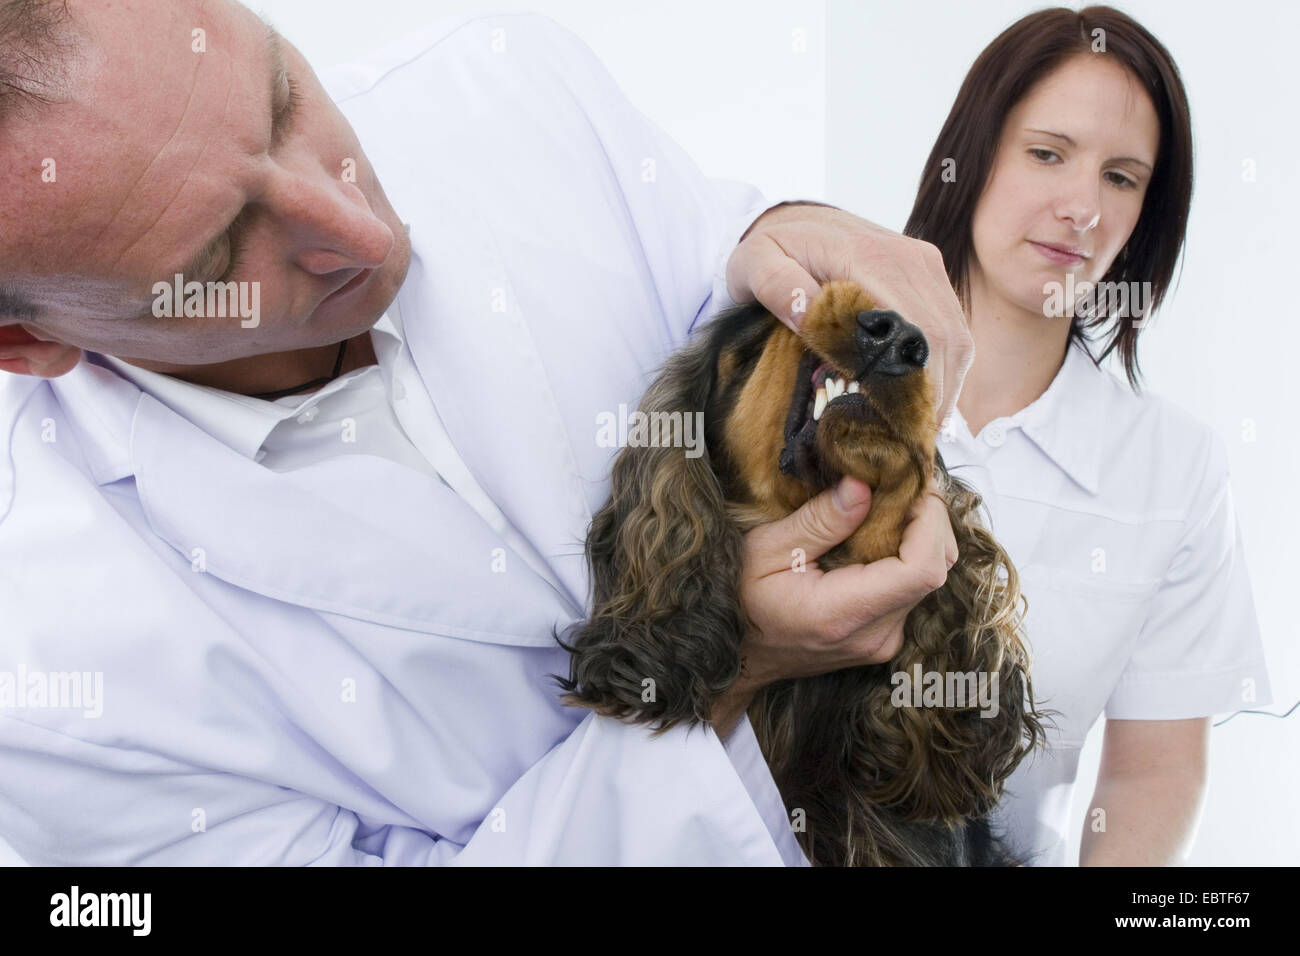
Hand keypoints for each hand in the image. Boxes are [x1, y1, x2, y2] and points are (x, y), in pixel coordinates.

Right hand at [711, 474, 957, 737]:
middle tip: (904, 482)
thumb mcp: (764, 550)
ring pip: (931, 578)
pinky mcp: (887, 636)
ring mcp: (884, 640)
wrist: (741, 657)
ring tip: (893, 502)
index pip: (921, 570)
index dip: (931, 522)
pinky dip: (909, 554)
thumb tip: (862, 486)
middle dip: (930, 519)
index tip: (914, 486)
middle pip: (936, 569)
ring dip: (922, 535)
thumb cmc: (743, 602)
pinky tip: (883, 533)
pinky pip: (914, 588)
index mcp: (842, 614)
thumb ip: (818, 520)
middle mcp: (875, 635)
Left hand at [724, 200, 973, 428]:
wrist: (792, 219)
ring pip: (957, 339)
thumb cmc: (768, 248)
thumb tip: (808, 314)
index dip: (914, 386)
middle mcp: (911, 259)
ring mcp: (926, 267)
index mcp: (871, 257)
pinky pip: (951, 331)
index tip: (897, 428)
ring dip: (943, 388)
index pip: (914, 331)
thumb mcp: (755, 264)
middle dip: (933, 398)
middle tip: (910, 444)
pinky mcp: (930, 278)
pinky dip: (943, 370)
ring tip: (918, 432)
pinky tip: (923, 403)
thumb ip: (777, 287)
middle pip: (945, 341)